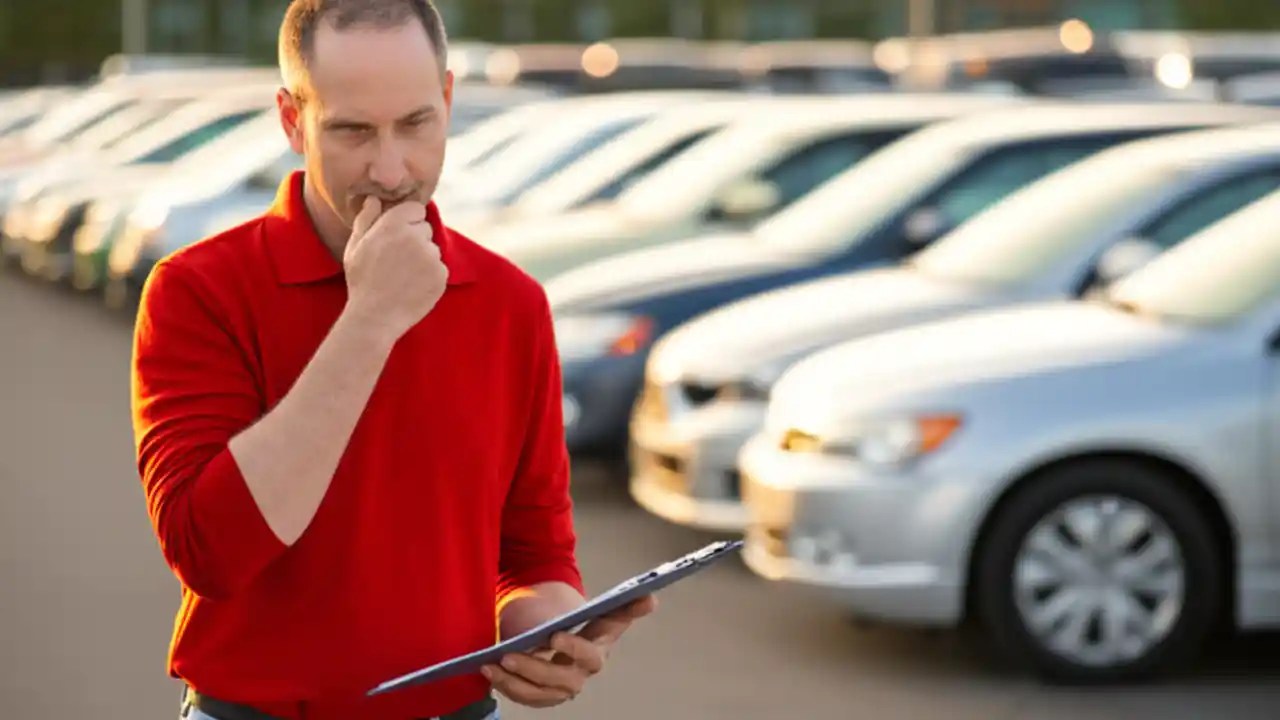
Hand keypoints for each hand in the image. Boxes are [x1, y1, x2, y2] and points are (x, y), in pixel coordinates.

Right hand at [342, 197, 448, 340]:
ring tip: (403, 277)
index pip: (416, 209)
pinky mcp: (442, 275)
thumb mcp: (355, 246)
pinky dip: (430, 277)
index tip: (397, 237)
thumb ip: (367, 219)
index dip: (407, 221)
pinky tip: (412, 287)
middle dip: (415, 240)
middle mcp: (416, 237)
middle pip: (425, 229)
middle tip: (397, 261)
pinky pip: (439, 269)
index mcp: (394, 224)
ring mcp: (431, 257)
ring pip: (433, 250)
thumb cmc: (361, 281)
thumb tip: (375, 199)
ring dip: (423, 259)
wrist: (375, 317)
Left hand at [481, 595, 656, 707]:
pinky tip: (488, 669)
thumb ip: (623, 605)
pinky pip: (524, 697)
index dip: (574, 648)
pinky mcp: (540, 695)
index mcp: (596, 650)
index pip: (590, 655)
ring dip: (516, 681)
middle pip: (562, 680)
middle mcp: (580, 674)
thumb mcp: (594, 608)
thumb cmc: (574, 617)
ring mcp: (559, 688)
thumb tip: (653, 597)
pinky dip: (506, 685)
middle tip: (512, 654)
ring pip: (540, 693)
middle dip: (536, 669)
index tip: (555, 634)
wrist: (551, 626)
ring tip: (494, 663)